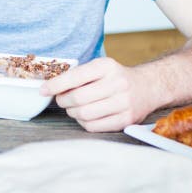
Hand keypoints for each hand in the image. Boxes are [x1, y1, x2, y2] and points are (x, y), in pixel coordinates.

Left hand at [39, 57, 154, 131]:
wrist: (148, 86)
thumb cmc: (116, 77)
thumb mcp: (100, 67)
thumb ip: (78, 75)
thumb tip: (50, 88)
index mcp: (107, 66)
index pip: (75, 77)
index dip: (55, 85)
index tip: (43, 90)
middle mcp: (117, 83)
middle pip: (78, 98)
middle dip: (63, 101)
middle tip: (62, 100)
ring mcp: (124, 103)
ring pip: (84, 114)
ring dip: (72, 113)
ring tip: (74, 108)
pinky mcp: (126, 119)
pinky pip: (94, 126)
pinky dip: (83, 122)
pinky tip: (85, 116)